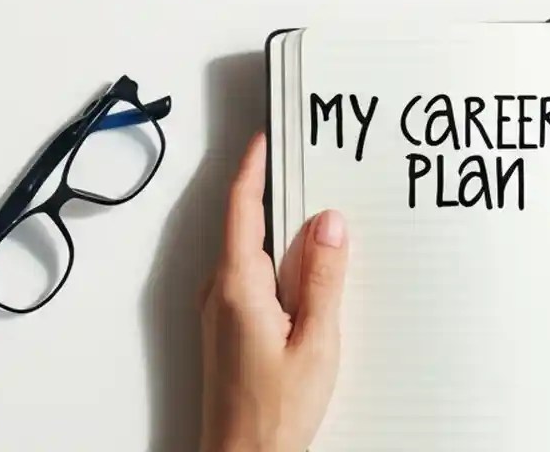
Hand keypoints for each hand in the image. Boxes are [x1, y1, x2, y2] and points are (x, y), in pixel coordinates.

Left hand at [199, 134, 349, 451]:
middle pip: (245, 223)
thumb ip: (323, 278)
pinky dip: (278, 258)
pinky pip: (253, 274)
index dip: (252, 166)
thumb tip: (328, 224)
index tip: (267, 136)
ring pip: (251, 250)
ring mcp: (221, 311)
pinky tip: (307, 268)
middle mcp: (221, 293)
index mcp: (238, 288)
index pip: (241, 208)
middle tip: (307, 163)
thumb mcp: (316, 341)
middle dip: (275, 190)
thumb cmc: (274, 414)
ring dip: (279, 227)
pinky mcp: (230, 327)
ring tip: (318, 213)